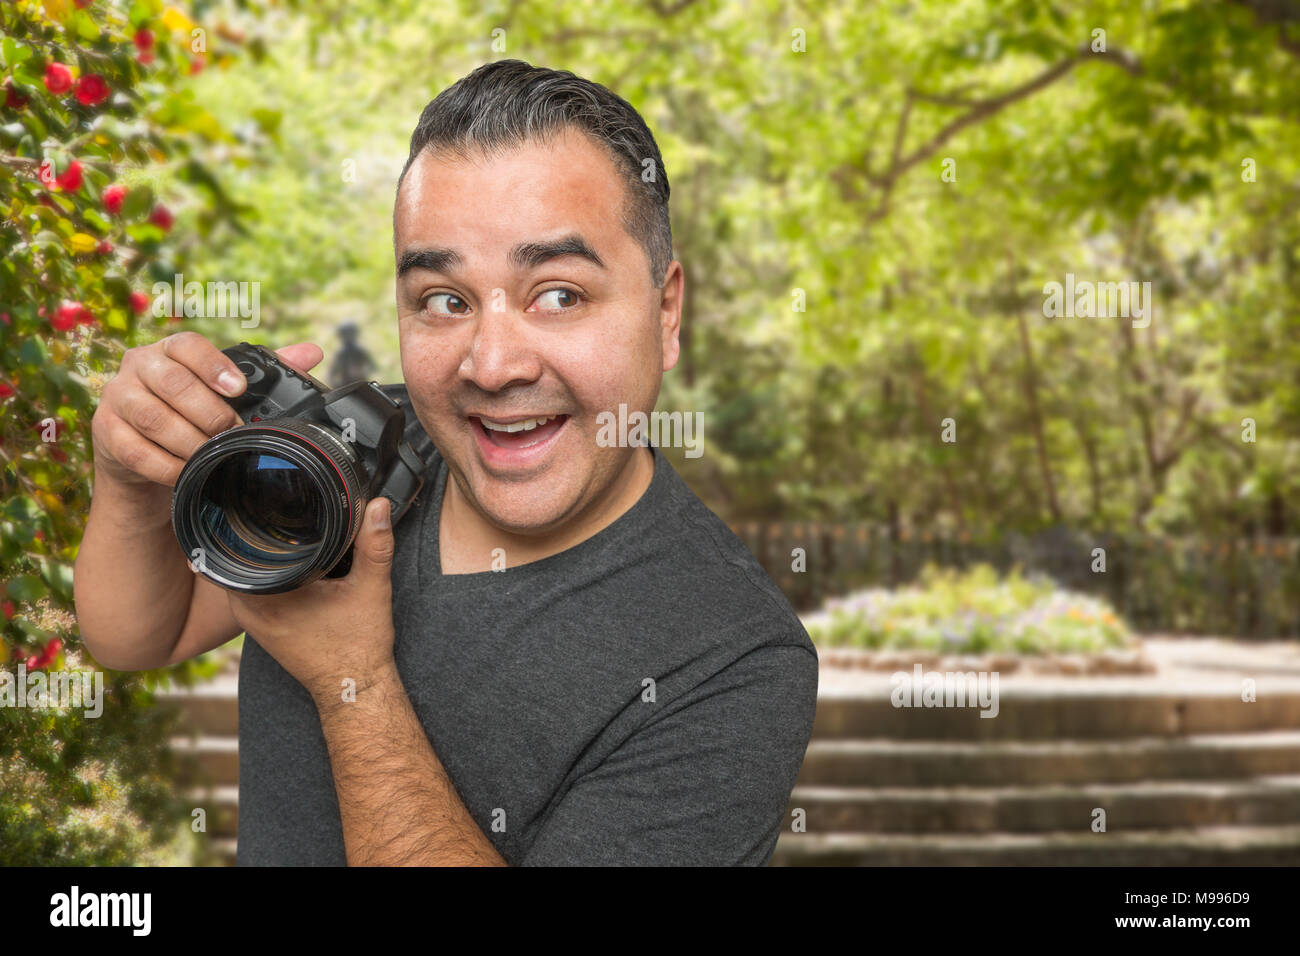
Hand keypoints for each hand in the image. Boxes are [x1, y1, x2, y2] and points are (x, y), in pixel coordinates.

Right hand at [90, 331, 323, 488]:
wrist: (144, 456)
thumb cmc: (191, 413)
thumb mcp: (224, 391)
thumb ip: (266, 371)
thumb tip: (312, 353)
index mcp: (170, 350)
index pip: (187, 344)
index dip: (212, 365)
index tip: (238, 388)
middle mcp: (138, 366)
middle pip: (172, 383)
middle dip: (209, 412)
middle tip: (233, 432)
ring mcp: (117, 398)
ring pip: (153, 417)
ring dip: (190, 441)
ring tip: (214, 454)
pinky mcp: (106, 432)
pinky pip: (138, 451)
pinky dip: (168, 466)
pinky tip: (187, 472)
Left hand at [225, 497, 397, 702]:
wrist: (354, 687)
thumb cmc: (358, 648)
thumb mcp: (371, 589)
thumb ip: (374, 545)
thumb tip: (378, 507)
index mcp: (266, 596)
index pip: (238, 545)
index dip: (251, 519)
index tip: (267, 501)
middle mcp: (249, 609)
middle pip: (240, 554)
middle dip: (260, 533)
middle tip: (283, 511)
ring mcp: (252, 619)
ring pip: (246, 571)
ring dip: (264, 554)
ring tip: (290, 534)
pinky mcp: (261, 625)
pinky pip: (255, 588)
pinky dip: (270, 573)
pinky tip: (293, 563)